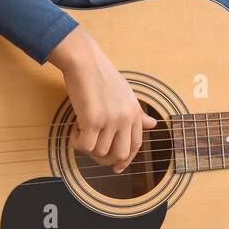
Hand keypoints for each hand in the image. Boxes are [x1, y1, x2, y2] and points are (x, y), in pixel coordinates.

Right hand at [47, 25, 158, 172]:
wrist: (85, 61)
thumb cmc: (102, 75)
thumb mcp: (126, 94)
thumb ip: (138, 112)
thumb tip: (154, 125)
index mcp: (135, 112)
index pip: (136, 145)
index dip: (126, 159)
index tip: (117, 168)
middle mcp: (125, 118)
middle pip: (120, 154)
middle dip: (105, 159)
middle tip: (92, 150)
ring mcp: (110, 120)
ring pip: (99, 152)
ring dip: (87, 147)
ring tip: (80, 130)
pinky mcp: (93, 120)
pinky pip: (85, 146)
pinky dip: (77, 143)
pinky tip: (74, 130)